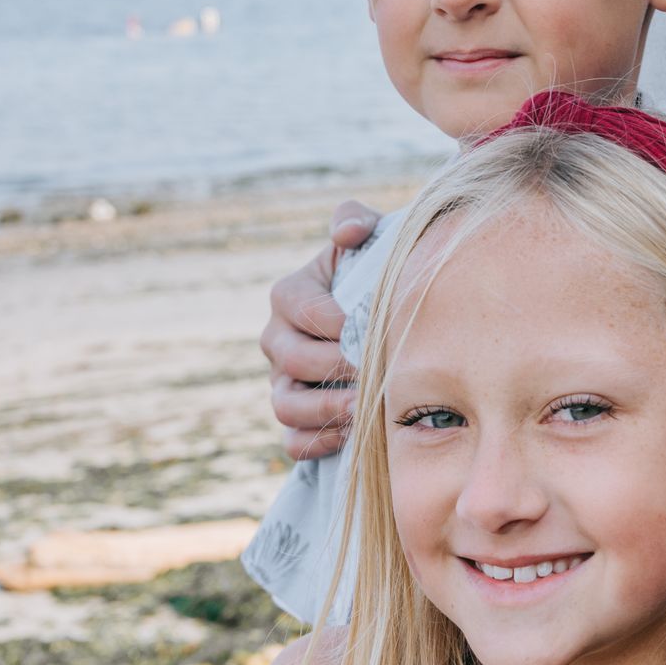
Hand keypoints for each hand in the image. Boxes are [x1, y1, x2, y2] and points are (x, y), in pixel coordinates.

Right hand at [263, 201, 382, 460]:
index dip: (333, 320)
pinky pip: (292, 442)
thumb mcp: (368, 240)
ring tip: (363, 409)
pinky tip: (352, 434)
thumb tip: (346, 233)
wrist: (388, 322)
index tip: (370, 326)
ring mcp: (282, 383)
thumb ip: (355, 221)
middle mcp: (277, 340)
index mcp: (289, 296)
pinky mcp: (296, 420)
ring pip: (284, 406)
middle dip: (334, 366)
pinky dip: (317, 443)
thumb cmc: (377, 278)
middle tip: (374, 369)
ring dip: (324, 410)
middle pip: (291, 359)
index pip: (298, 307)